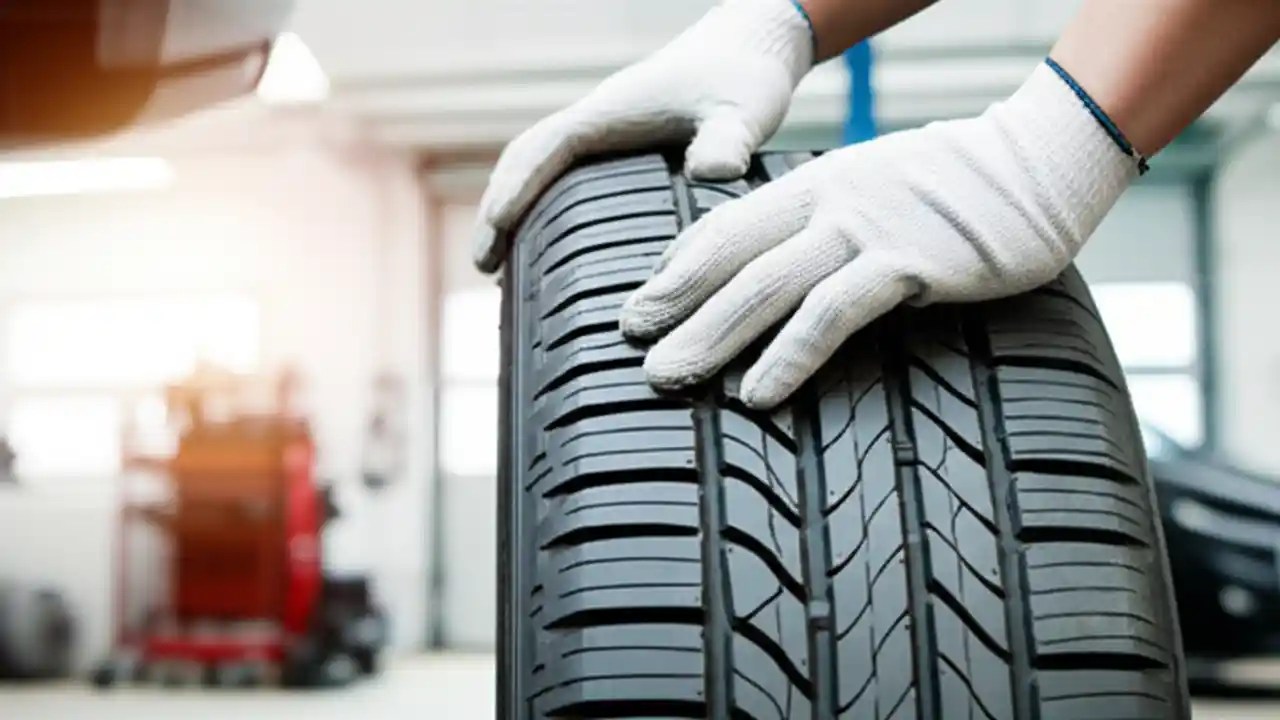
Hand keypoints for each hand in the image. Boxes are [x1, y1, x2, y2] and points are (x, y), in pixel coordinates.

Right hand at [472, 0, 813, 271]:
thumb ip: (728, 142)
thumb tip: (712, 174)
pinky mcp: (622, 141)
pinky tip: (552, 237)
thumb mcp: (744, 111)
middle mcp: (598, 119)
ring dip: (514, 204)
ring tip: (502, 262)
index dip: (514, 192)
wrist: (756, 41)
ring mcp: (607, 130)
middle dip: (498, 209)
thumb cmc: (746, 73)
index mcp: (609, 113)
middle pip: (525, 160)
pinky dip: (543, 199)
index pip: (543, 150)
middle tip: (483, 266)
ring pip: (540, 165)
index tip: (493, 236)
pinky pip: (565, 170)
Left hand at [621, 63, 1140, 408]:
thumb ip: (825, 223)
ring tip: (668, 377)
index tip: (640, 308)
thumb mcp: (874, 190)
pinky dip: (789, 356)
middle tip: (631, 348)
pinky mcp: (910, 264)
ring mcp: (867, 230)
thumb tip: (782, 268)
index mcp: (813, 185)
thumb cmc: (956, 186)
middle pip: (731, 259)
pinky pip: (833, 314)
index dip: (676, 269)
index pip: (725, 227)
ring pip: (766, 287)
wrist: (1040, 160)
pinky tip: (756, 394)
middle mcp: (828, 202)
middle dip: (673, 306)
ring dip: (710, 336)